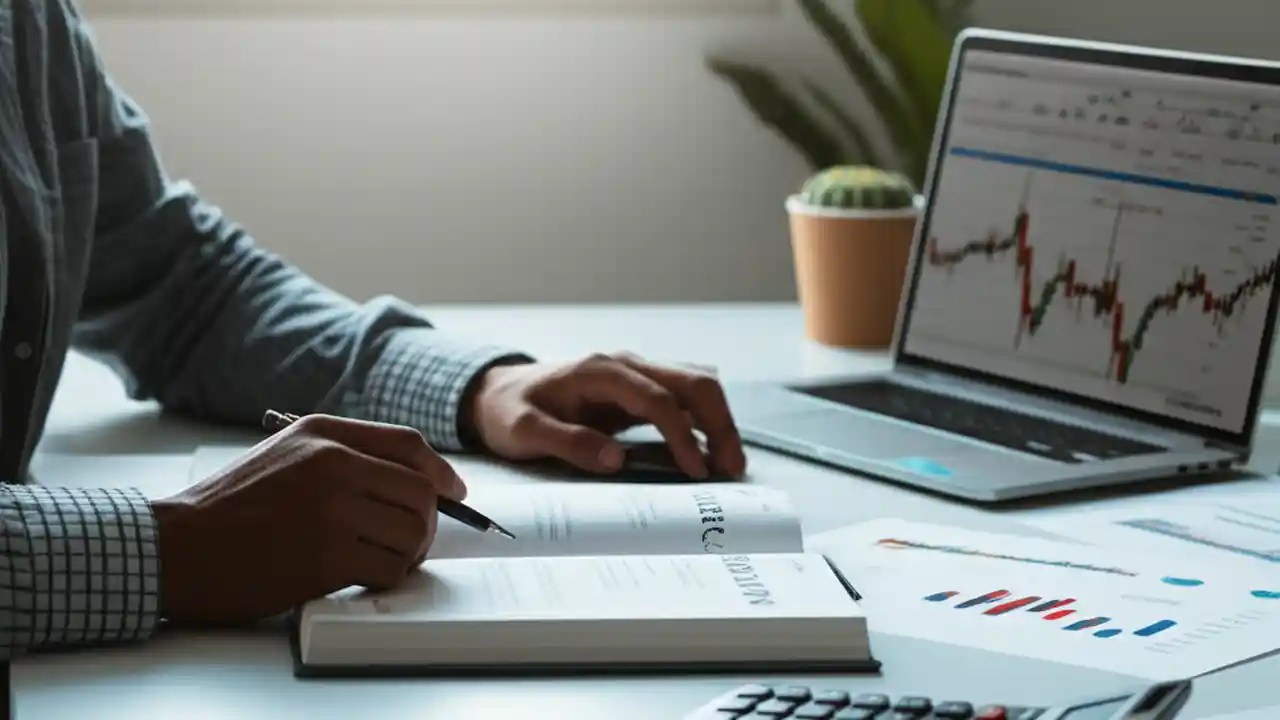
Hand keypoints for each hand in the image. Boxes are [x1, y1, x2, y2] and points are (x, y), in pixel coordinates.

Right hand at [151, 414, 465, 624]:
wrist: (176, 547)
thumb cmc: (230, 505)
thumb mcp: (285, 453)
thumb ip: (344, 455)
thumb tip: (414, 478)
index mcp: (323, 434)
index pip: (408, 445)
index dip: (441, 472)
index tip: (455, 493)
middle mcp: (332, 465)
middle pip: (421, 493)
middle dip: (427, 522)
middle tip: (411, 540)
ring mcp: (330, 511)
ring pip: (412, 533)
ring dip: (408, 554)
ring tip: (380, 559)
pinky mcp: (325, 557)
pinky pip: (390, 568)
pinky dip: (387, 577)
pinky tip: (362, 575)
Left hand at [463, 352, 746, 478]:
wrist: (498, 392)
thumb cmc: (509, 410)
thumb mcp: (523, 431)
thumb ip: (568, 443)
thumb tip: (615, 460)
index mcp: (600, 370)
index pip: (657, 398)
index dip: (681, 434)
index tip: (696, 471)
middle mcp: (627, 364)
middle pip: (693, 382)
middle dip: (720, 424)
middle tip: (732, 468)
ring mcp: (637, 374)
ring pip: (697, 387)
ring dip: (719, 422)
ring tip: (729, 465)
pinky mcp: (641, 390)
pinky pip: (685, 399)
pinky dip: (705, 422)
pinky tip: (710, 453)